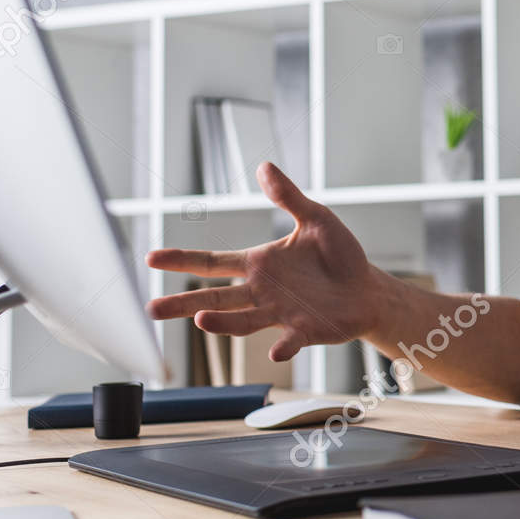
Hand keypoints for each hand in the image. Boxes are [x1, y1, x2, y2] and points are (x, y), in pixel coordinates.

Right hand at [146, 162, 380, 361]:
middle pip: (214, 299)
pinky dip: (283, 347)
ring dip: (223, 323)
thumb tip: (264, 166)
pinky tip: (276, 352)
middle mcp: (262, 292)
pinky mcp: (305, 331)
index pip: (212, 262)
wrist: (369, 289)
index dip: (182, 260)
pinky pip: (290, 341)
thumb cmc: (340, 257)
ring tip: (200, 320)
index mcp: (259, 264)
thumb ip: (288, 197)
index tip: (151, 257)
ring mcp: (280, 314)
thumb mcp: (316, 219)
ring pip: (244, 321)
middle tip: (151, 309)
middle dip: (183, 304)